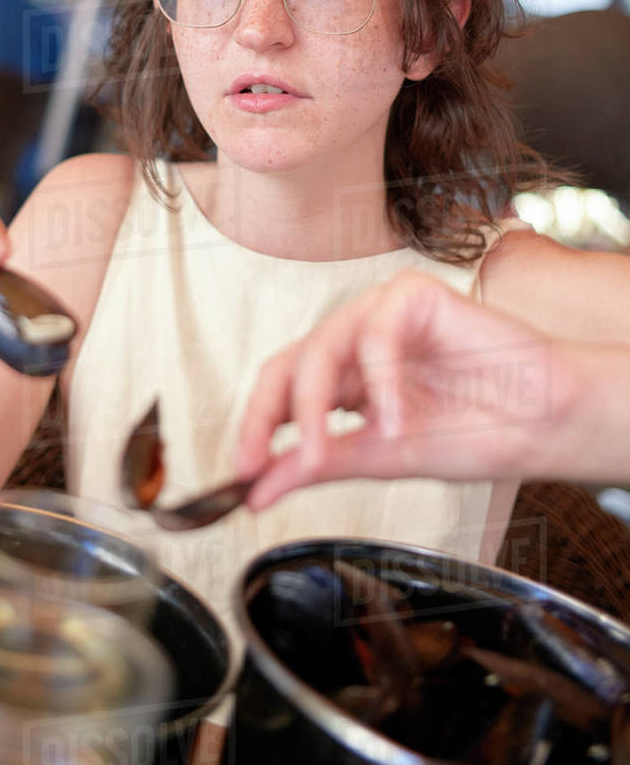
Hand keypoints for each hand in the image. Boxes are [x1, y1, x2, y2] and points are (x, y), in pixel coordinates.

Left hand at [235, 271, 574, 508]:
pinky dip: (380, 382)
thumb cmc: (475, 432)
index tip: (240, 474)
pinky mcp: (413, 295)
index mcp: (347, 377)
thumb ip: (321, 464)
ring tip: (327, 453)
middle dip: (270, 417)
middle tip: (264, 463)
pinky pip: (375, 332)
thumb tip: (258, 488)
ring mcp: (383, 313)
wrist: (542, 423)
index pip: (281, 390)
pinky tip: (398, 421)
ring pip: (322, 346)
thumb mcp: (382, 459)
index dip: (256, 428)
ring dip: (317, 406)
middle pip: (290, 364)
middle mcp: (357, 341)